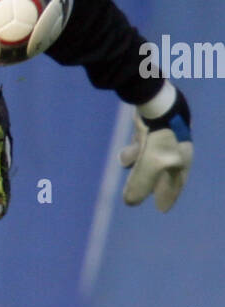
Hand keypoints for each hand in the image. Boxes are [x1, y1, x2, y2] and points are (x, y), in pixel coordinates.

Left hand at [120, 87, 191, 212]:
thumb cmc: (159, 133)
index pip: (177, 183)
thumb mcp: (149, 163)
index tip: (162, 209)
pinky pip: (142, 142)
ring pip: (150, 155)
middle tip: (147, 196)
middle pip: (164, 171)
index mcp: (182, 157)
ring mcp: (164, 133)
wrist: (155, 97)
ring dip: (138, 164)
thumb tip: (130, 203)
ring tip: (126, 163)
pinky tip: (124, 154)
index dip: (169, 196)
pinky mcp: (151, 123)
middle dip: (153, 183)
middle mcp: (176, 146)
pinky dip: (134, 150)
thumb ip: (140, 184)